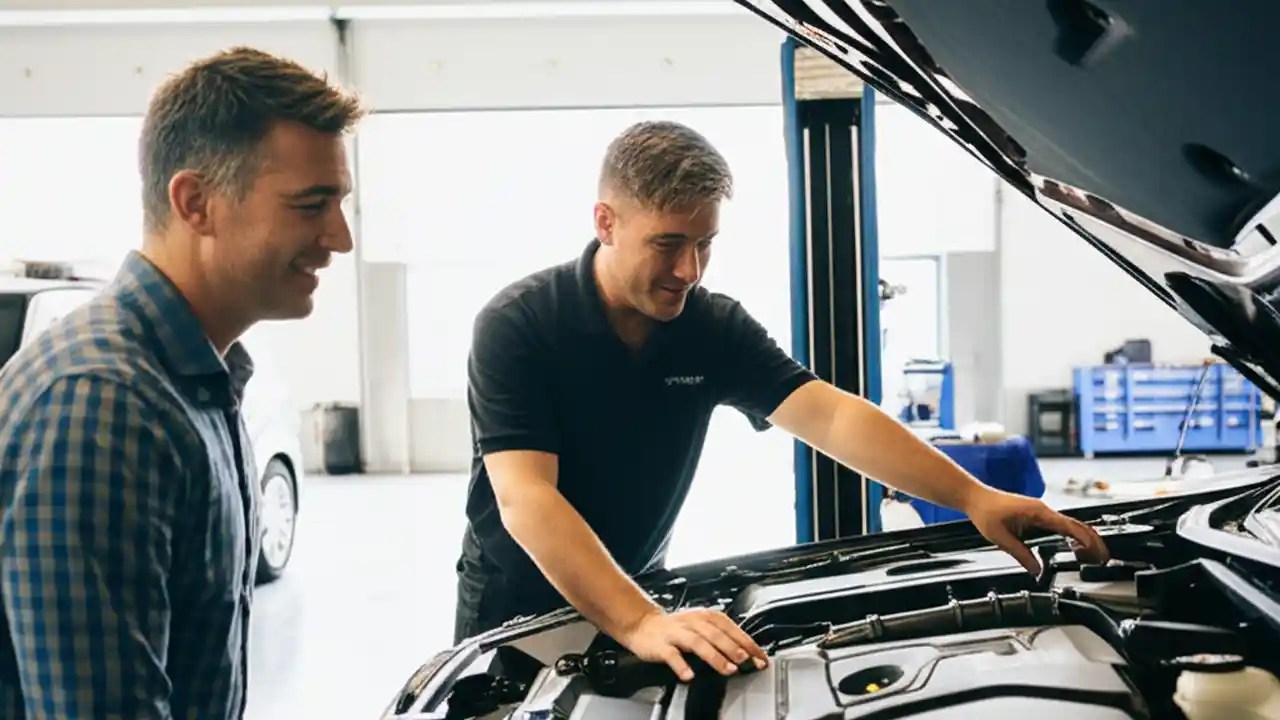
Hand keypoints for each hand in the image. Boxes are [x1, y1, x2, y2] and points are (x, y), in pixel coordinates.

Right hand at [617, 607, 767, 681]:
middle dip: (733, 648)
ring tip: (727, 669)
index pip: (730, 627)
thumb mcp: (702, 627)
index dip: (746, 642)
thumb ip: (722, 638)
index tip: (759, 657)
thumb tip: (748, 653)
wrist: (643, 624)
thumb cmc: (677, 629)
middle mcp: (692, 623)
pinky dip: (681, 665)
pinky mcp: (661, 645)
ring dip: (714, 656)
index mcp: (705, 617)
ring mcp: (676, 633)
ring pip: (697, 643)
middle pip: (715, 634)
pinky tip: (689, 675)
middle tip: (746, 660)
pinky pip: (672, 655)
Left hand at [965, 488, 1109, 573]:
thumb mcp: (1001, 538)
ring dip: (1083, 538)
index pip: (1068, 526)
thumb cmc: (986, 511)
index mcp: (1038, 512)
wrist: (975, 498)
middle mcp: (1043, 510)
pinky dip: (1071, 535)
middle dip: (1091, 540)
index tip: (1097, 550)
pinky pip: (1059, 525)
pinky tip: (1075, 546)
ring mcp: (1041, 512)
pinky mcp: (1036, 516)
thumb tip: (1037, 571)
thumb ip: (1021, 555)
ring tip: (1095, 555)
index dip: (1085, 539)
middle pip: (1075, 525)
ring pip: (1069, 525)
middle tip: (1103, 557)